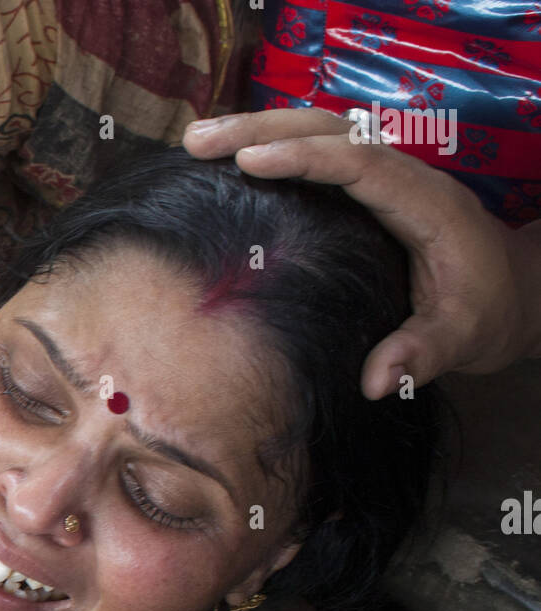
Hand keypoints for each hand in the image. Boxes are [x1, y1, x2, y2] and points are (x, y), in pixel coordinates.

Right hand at [184, 109, 540, 398]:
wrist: (514, 293)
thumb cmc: (488, 314)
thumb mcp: (463, 340)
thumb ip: (421, 357)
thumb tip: (374, 383)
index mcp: (426, 203)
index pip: (359, 162)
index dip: (303, 156)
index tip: (249, 161)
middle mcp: (405, 176)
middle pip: (331, 129)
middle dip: (263, 128)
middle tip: (199, 142)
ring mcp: (387, 178)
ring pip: (322, 132)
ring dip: (262, 130)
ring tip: (199, 143)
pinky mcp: (372, 191)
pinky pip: (322, 153)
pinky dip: (277, 147)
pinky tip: (234, 160)